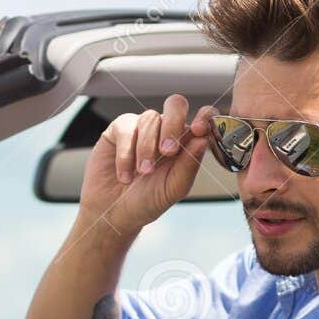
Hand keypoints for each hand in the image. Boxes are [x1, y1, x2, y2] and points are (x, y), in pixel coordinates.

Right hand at [79, 93, 216, 237]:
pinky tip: (125, 175)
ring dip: (147, 148)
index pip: (202, 117)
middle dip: (173, 126)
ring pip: (150, 118)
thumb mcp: (173, 188)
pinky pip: (126, 128)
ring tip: (142, 172)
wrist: (113, 213)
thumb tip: (203, 139)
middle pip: (176, 105)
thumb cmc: (147, 201)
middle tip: (167, 152)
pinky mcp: (119, 129)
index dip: (204, 116)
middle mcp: (166, 129)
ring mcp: (142, 127)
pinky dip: (126, 153)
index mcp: (186, 142)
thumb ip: (189, 165)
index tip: (200, 129)